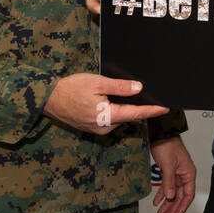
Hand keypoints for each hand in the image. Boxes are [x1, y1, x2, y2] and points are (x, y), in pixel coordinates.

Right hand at [43, 73, 167, 134]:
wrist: (48, 99)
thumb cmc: (71, 89)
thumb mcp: (98, 82)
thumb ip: (120, 87)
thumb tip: (139, 88)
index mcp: (106, 115)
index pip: (135, 114)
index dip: (151, 110)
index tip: (165, 108)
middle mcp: (103, 127)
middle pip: (128, 117)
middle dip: (140, 109)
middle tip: (153, 98)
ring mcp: (97, 129)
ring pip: (119, 118)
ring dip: (126, 109)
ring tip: (133, 97)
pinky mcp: (92, 128)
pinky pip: (109, 120)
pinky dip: (115, 111)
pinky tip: (115, 101)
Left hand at [150, 136, 195, 212]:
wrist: (160, 134)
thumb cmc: (167, 146)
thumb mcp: (168, 165)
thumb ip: (169, 182)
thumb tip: (170, 198)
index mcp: (188, 174)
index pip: (188, 195)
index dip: (182, 207)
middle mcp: (184, 175)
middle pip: (179, 196)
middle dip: (172, 209)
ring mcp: (176, 174)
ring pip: (172, 193)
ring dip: (166, 204)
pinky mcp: (168, 172)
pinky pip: (166, 186)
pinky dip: (162, 194)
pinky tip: (156, 202)